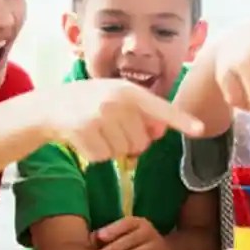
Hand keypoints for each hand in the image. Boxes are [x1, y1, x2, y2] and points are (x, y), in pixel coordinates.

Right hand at [46, 79, 205, 161]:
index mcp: (128, 91)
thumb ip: (141, 113)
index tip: (200, 129)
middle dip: (130, 142)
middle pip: (142, 142)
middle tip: (112, 129)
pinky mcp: (83, 133)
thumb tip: (159, 133)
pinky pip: (104, 158)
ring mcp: (98, 117)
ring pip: (123, 152)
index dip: (182, 121)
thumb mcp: (117, 99)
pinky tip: (86, 139)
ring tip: (97, 131)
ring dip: (113, 148)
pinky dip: (96, 154)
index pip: (160, 108)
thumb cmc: (90, 103)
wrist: (49, 106)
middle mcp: (116, 102)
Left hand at [92, 217, 173, 249]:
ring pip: (144, 249)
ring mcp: (159, 246)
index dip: (113, 229)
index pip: (127, 223)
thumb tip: (90, 238)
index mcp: (138, 224)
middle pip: (133, 236)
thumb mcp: (119, 243)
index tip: (99, 237)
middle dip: (115, 247)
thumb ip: (105, 240)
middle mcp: (150, 232)